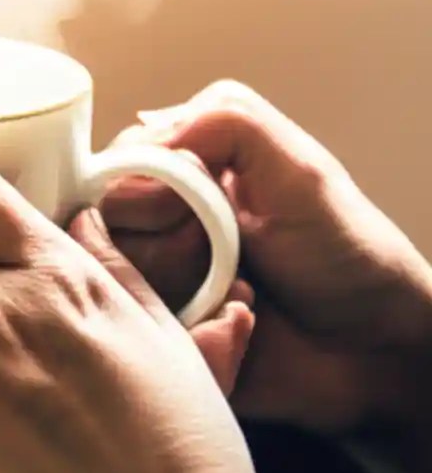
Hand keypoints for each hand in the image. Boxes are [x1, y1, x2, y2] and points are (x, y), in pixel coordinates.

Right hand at [101, 80, 431, 436]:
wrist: (373, 350)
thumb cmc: (345, 255)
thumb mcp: (298, 168)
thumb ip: (225, 122)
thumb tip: (136, 142)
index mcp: (180, 172)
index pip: (108, 173)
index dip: (144, 196)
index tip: (192, 211)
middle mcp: (153, 226)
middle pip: (98, 231)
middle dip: (165, 246)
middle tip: (224, 255)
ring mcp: (152, 285)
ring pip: (110, 284)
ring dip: (177, 292)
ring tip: (235, 296)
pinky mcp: (156, 340)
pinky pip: (130, 337)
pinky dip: (182, 335)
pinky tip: (226, 330)